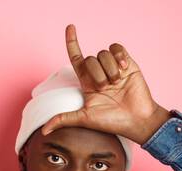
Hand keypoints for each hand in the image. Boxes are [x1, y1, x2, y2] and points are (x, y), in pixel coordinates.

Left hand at [40, 24, 171, 144]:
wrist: (137, 121)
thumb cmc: (112, 122)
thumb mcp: (85, 119)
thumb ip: (63, 119)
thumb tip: (44, 132)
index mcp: (88, 82)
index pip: (76, 57)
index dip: (72, 42)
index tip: (70, 27)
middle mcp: (100, 72)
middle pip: (90, 58)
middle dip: (97, 73)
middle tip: (106, 88)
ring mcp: (114, 67)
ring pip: (103, 53)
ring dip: (109, 69)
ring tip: (117, 84)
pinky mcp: (128, 64)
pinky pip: (117, 49)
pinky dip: (119, 56)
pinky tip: (124, 68)